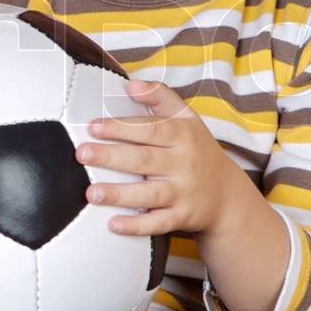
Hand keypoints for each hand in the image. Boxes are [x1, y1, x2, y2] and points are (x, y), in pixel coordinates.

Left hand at [74, 78, 245, 236]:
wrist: (228, 195)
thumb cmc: (198, 151)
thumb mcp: (188, 119)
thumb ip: (160, 97)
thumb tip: (130, 85)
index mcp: (182, 136)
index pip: (150, 129)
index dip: (121, 128)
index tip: (94, 127)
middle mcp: (184, 163)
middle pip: (144, 159)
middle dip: (112, 157)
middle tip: (82, 154)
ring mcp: (183, 192)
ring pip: (149, 194)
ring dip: (120, 194)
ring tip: (91, 192)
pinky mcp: (182, 217)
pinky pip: (158, 223)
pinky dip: (137, 226)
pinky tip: (113, 225)